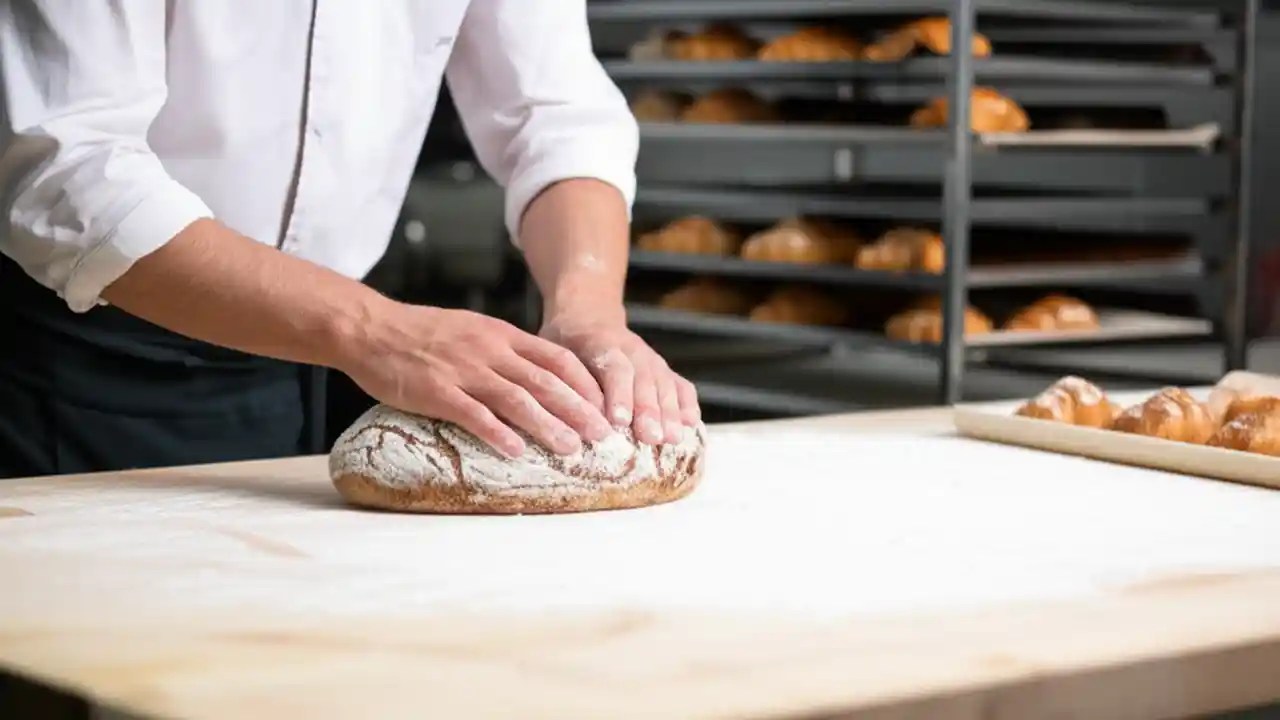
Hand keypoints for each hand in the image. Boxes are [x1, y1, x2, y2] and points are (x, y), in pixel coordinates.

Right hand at [339, 301, 611, 457]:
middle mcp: (490, 350)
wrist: (371, 328)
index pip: (557, 358)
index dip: (585, 384)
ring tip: (572, 449)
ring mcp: (464, 371)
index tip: (606, 406)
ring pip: (516, 399)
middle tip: (603, 436)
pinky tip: (516, 451)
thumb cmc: (422, 333)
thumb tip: (538, 374)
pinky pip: (473, 414)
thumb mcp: (473, 329)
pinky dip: (497, 433)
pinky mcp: (437, 391)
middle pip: (545, 381)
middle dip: (579, 410)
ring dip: (548, 425)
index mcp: (501, 335)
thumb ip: (505, 350)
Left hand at [540, 309, 699, 444]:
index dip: (618, 394)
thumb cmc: (565, 344)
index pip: (614, 368)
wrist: (588, 316)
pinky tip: (692, 424)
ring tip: (672, 439)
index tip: (618, 421)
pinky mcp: (663, 369)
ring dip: (670, 412)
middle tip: (652, 439)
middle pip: (644, 380)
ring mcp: (651, 359)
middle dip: (649, 411)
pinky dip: (687, 403)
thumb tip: (573, 421)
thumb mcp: (554, 354)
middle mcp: (632, 350)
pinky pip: (680, 385)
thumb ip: (564, 381)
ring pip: (665, 384)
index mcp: (600, 344)